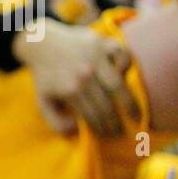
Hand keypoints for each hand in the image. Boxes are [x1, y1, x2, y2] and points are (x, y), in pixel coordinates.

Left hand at [17, 17, 138, 136]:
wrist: (41, 43)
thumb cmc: (45, 77)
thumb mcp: (42, 102)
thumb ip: (55, 121)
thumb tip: (77, 130)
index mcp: (70, 89)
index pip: (93, 116)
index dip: (102, 129)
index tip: (108, 135)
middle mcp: (85, 74)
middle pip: (108, 104)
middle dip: (116, 122)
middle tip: (122, 132)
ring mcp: (96, 58)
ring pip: (119, 84)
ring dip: (130, 102)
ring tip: (136, 115)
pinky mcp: (103, 43)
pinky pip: (122, 55)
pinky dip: (126, 66)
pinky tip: (125, 78)